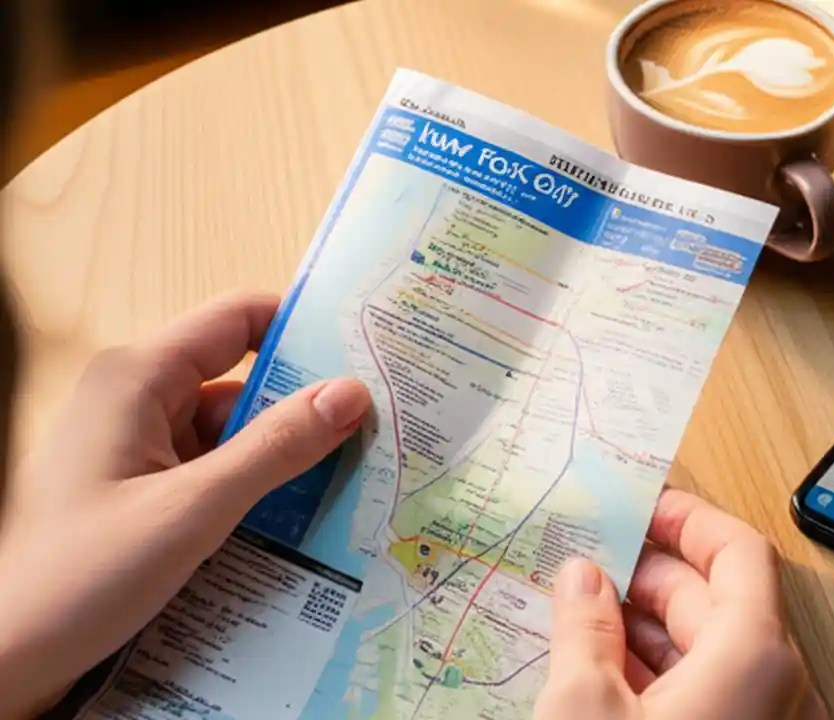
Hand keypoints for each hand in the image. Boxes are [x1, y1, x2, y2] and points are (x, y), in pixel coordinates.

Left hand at [0, 293, 370, 716]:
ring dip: (282, 452)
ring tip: (356, 477)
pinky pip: (211, 465)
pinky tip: (300, 514)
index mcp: (139, 376)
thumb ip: (277, 448)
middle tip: (379, 429)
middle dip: (304, 403)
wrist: (5, 657)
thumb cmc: (85, 575)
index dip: (304, 330)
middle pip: (241, 376)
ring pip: (230, 427)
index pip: (239, 319)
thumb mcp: (195, 510)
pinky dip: (253, 484)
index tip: (371, 356)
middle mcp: (136, 396)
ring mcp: (133, 441)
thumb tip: (353, 391)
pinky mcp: (137, 484)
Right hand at [534, 489, 825, 719]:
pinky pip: (712, 696)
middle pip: (724, 601)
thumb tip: (581, 578)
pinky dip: (663, 677)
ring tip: (582, 619)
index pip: (740, 551)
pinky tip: (603, 675)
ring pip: (714, 654)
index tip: (639, 506)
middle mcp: (782, 690)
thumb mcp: (585, 709)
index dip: (687, 520)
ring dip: (651, 630)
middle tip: (590, 561)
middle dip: (652, 575)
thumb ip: (584, 629)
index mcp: (757, 659)